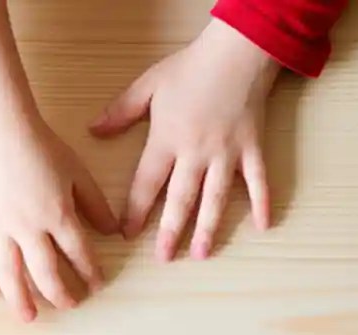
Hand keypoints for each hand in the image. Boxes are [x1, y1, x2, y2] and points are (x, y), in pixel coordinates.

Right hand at [0, 120, 118, 321]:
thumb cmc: (39, 144)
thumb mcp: (75, 170)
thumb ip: (94, 203)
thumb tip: (112, 231)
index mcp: (58, 215)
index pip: (79, 253)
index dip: (90, 272)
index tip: (96, 284)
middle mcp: (29, 228)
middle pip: (46, 272)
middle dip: (60, 293)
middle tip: (68, 305)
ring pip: (10, 273)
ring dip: (21, 299)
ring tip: (29, 317)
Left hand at [92, 20, 280, 260]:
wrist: (237, 51)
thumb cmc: (191, 67)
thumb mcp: (147, 85)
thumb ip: (120, 112)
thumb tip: (93, 130)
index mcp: (167, 140)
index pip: (146, 184)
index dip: (135, 211)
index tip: (128, 234)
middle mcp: (196, 153)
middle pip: (180, 200)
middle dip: (171, 232)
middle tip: (164, 259)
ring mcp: (227, 153)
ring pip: (216, 198)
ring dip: (209, 228)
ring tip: (203, 254)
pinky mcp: (252, 147)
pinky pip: (258, 180)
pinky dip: (262, 203)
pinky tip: (264, 226)